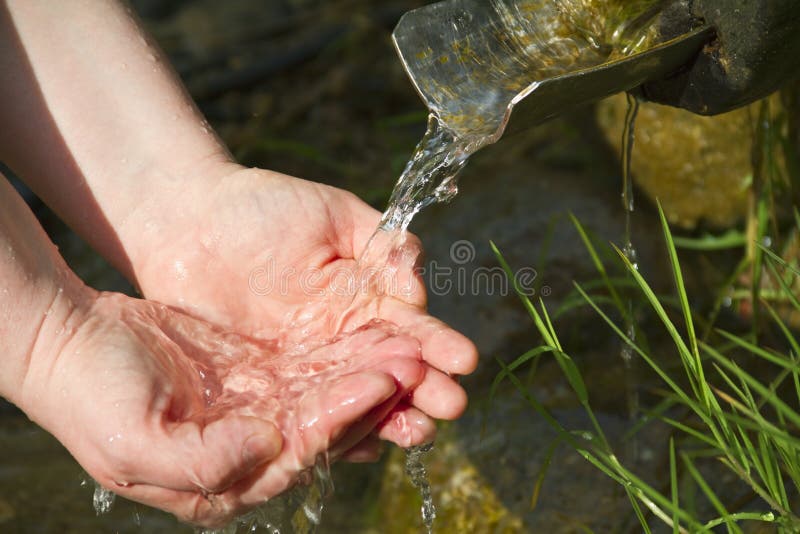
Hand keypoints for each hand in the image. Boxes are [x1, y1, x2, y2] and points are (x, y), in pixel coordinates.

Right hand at [22, 289, 424, 526]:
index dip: (341, 423)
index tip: (377, 386)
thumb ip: (203, 463)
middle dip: (373, 398)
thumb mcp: (133, 442)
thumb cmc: (92, 398)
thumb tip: (269, 447)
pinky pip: (312, 360)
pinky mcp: (260, 369)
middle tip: (417, 366)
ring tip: (413, 346)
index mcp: (225, 481)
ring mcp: (258, 406)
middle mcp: (251, 449)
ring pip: (328, 391)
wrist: (73, 341)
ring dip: (369, 371)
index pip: (299, 457)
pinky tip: (377, 330)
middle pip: (326, 426)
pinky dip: (345, 350)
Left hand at [130, 164, 477, 448]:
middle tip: (451, 406)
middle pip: (389, 370)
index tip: (464, 361)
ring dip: (388, 416)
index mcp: (362, 297)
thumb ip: (381, 245)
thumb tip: (416, 291)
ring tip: (419, 432)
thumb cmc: (260, 206)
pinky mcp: (267, 387)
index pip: (408, 326)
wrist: (185, 222)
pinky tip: (362, 447)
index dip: (437, 344)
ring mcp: (305, 366)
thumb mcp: (333, 213)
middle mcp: (340, 338)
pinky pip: (305, 413)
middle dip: (424, 389)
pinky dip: (334, 430)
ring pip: (354, 396)